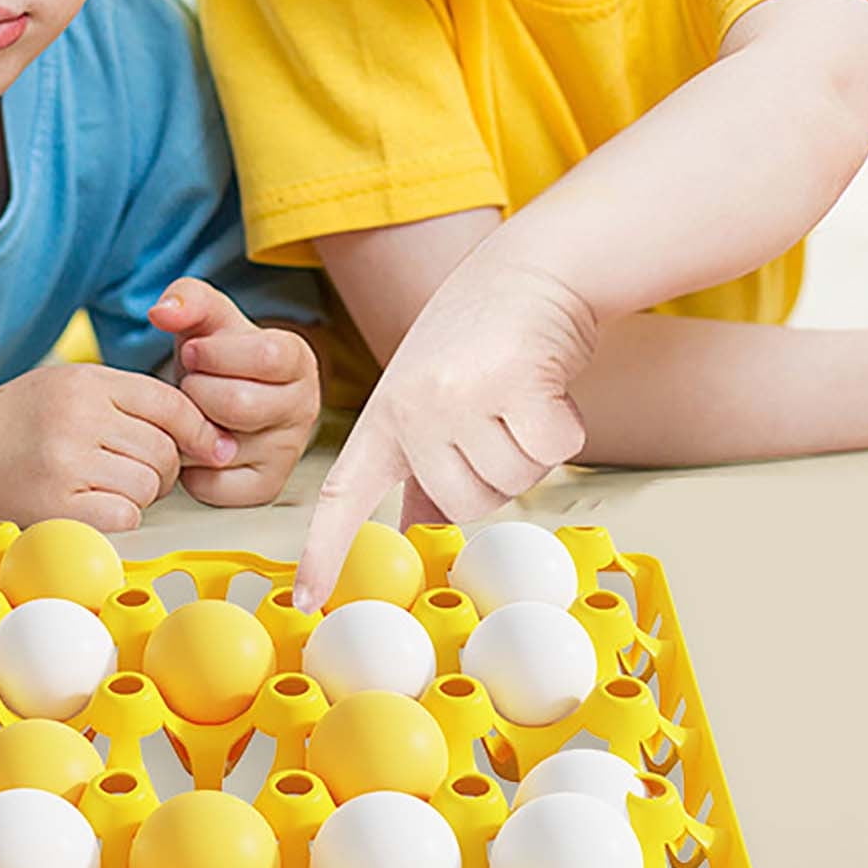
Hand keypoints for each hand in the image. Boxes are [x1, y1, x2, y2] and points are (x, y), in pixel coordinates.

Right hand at [0, 363, 236, 531]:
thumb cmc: (19, 423)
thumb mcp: (70, 387)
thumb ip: (129, 398)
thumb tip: (207, 434)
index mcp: (86, 382)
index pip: (170, 403)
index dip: (199, 429)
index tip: (211, 447)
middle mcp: (77, 417)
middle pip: (164, 449)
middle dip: (164, 468)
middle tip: (139, 474)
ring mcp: (65, 462)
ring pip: (147, 485)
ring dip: (141, 495)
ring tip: (112, 489)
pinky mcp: (54, 505)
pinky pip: (124, 516)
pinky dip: (121, 517)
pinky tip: (97, 508)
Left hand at [149, 277, 321, 506]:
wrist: (222, 395)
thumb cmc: (218, 356)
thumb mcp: (206, 318)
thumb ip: (187, 299)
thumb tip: (163, 311)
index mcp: (297, 360)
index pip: (265, 357)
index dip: (215, 354)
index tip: (194, 352)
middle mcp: (304, 408)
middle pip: (240, 404)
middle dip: (197, 391)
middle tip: (190, 386)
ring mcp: (288, 452)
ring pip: (224, 446)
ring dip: (191, 429)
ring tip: (193, 413)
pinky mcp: (265, 487)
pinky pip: (214, 485)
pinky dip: (190, 468)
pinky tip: (195, 444)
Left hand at [294, 261, 596, 610]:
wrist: (529, 269)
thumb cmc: (478, 340)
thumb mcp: (426, 396)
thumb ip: (420, 463)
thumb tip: (420, 528)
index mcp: (382, 417)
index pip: (342, 494)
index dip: (323, 550)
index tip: (303, 598)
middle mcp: (412, 409)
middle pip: (462, 504)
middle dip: (494, 475)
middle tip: (497, 419)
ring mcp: (460, 396)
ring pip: (512, 481)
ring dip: (531, 448)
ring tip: (516, 394)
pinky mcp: (515, 382)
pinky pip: (552, 450)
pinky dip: (564, 426)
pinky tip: (545, 385)